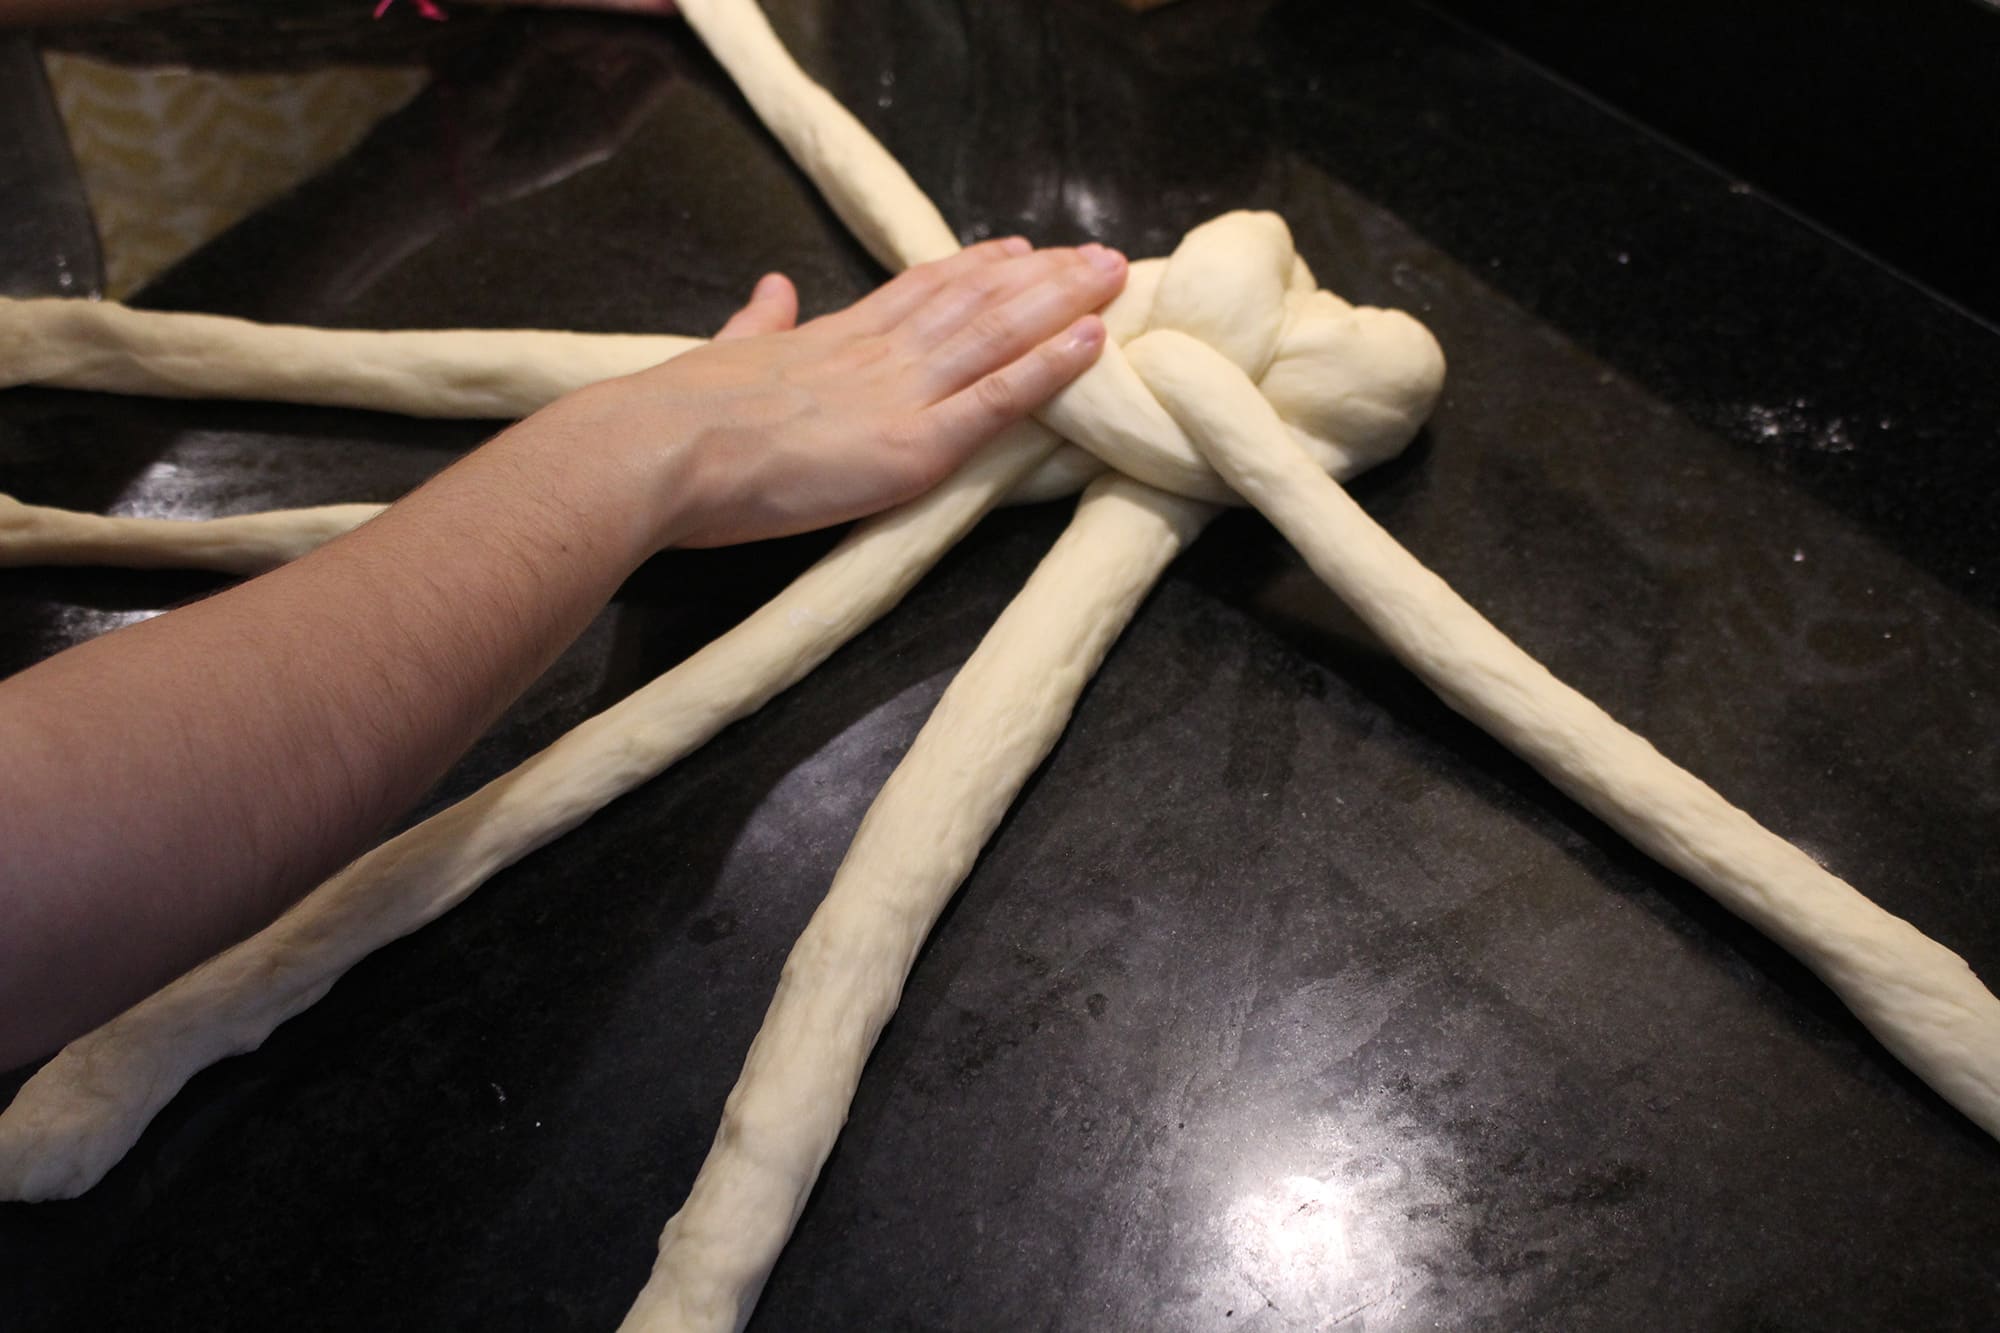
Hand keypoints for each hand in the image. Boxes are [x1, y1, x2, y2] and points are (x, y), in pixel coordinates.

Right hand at [557, 238, 1124, 549]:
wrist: (663, 448)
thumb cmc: (680, 416)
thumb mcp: (724, 352)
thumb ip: (758, 322)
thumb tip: (771, 288)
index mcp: (832, 339)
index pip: (920, 291)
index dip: (975, 267)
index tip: (1018, 248)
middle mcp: (878, 357)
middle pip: (975, 300)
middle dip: (1042, 276)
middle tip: (1097, 253)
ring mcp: (900, 397)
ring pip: (998, 335)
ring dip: (1062, 303)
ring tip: (1113, 277)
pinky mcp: (911, 447)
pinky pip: (995, 401)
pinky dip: (1048, 369)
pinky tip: (1091, 343)